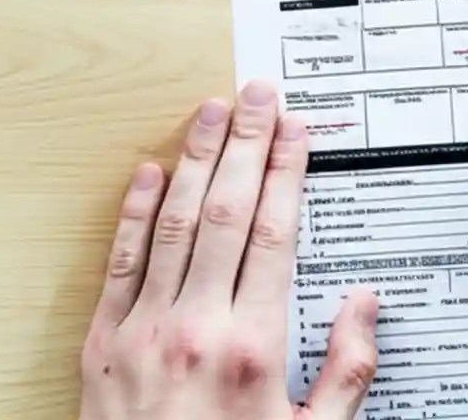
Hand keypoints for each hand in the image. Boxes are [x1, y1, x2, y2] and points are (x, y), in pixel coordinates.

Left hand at [80, 81, 377, 419]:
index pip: (273, 233)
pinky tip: (148, 174)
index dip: (285, 172)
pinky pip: (120, 262)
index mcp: (254, 346)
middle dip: (244, 145)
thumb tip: (366, 306)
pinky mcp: (102, 344)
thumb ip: (347, 372)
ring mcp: (142, 331)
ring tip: (208, 113)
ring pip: (173, 223)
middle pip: (225, 212)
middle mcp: (196, 327)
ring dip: (193, 160)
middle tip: (256, 95)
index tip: (294, 132)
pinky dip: (134, 213)